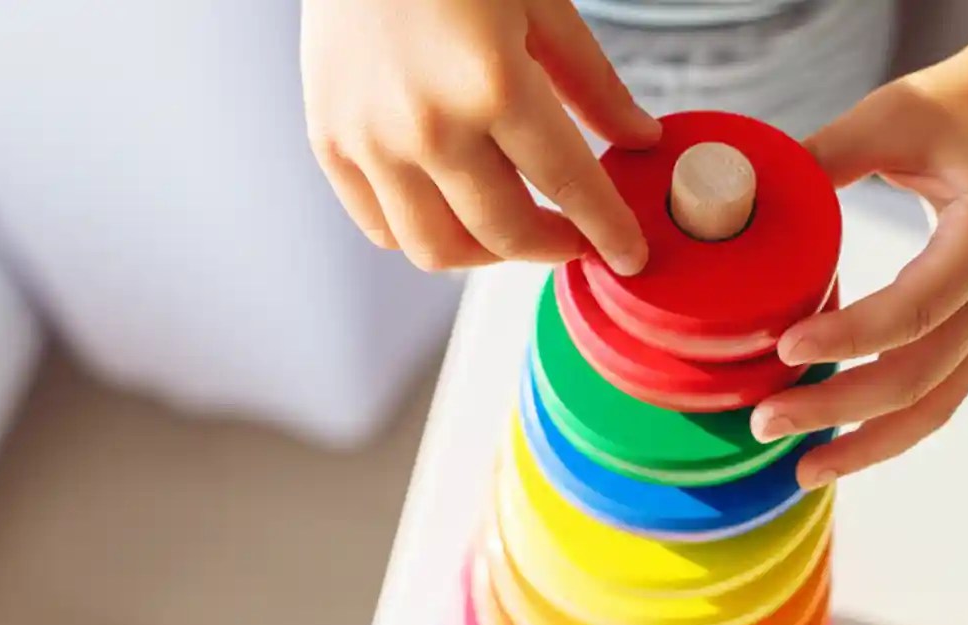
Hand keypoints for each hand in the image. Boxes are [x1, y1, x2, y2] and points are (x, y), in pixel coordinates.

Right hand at [300, 0, 659, 273]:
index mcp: (494, 82)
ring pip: (436, 250)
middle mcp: (428, 125)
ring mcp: (370, 140)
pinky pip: (380, 227)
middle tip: (574, 235)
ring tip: (513, 227)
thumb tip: (638, 138)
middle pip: (503, 234)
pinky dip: (423, 232)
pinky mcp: (330, 142)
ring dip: (488, 255)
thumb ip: (592, 83)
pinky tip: (452, 207)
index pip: (568, 185)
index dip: (607, 230)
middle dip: (552, 247)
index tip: (628, 255)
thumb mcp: (543, 4)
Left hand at [751, 49, 967, 488]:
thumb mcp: (892, 115)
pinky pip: (936, 395)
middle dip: (840, 409)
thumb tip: (740, 196)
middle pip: (920, 377)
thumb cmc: (959, 107)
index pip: (917, 308)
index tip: (785, 348)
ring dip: (866, 442)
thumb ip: (825, 155)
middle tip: (765, 421)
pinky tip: (836, 444)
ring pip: (935, 405)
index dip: (852, 336)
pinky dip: (886, 427)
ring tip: (801, 470)